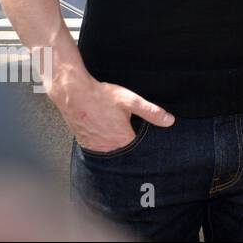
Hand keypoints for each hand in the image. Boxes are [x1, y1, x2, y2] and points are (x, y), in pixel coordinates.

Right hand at [54, 74, 173, 152]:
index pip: (140, 146)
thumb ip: (151, 112)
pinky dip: (103, 140)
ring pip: (112, 148)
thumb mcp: (131, 101)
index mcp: (122, 139)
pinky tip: (104, 127)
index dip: (142, 137)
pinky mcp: (85, 144)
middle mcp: (108, 147)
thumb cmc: (102, 96)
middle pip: (125, 148)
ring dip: (115, 140)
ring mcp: (95, 147)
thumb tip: (169, 121)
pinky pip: (99, 146)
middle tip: (124, 123)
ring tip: (113, 124)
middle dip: (128, 138)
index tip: (141, 131)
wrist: (74, 94)